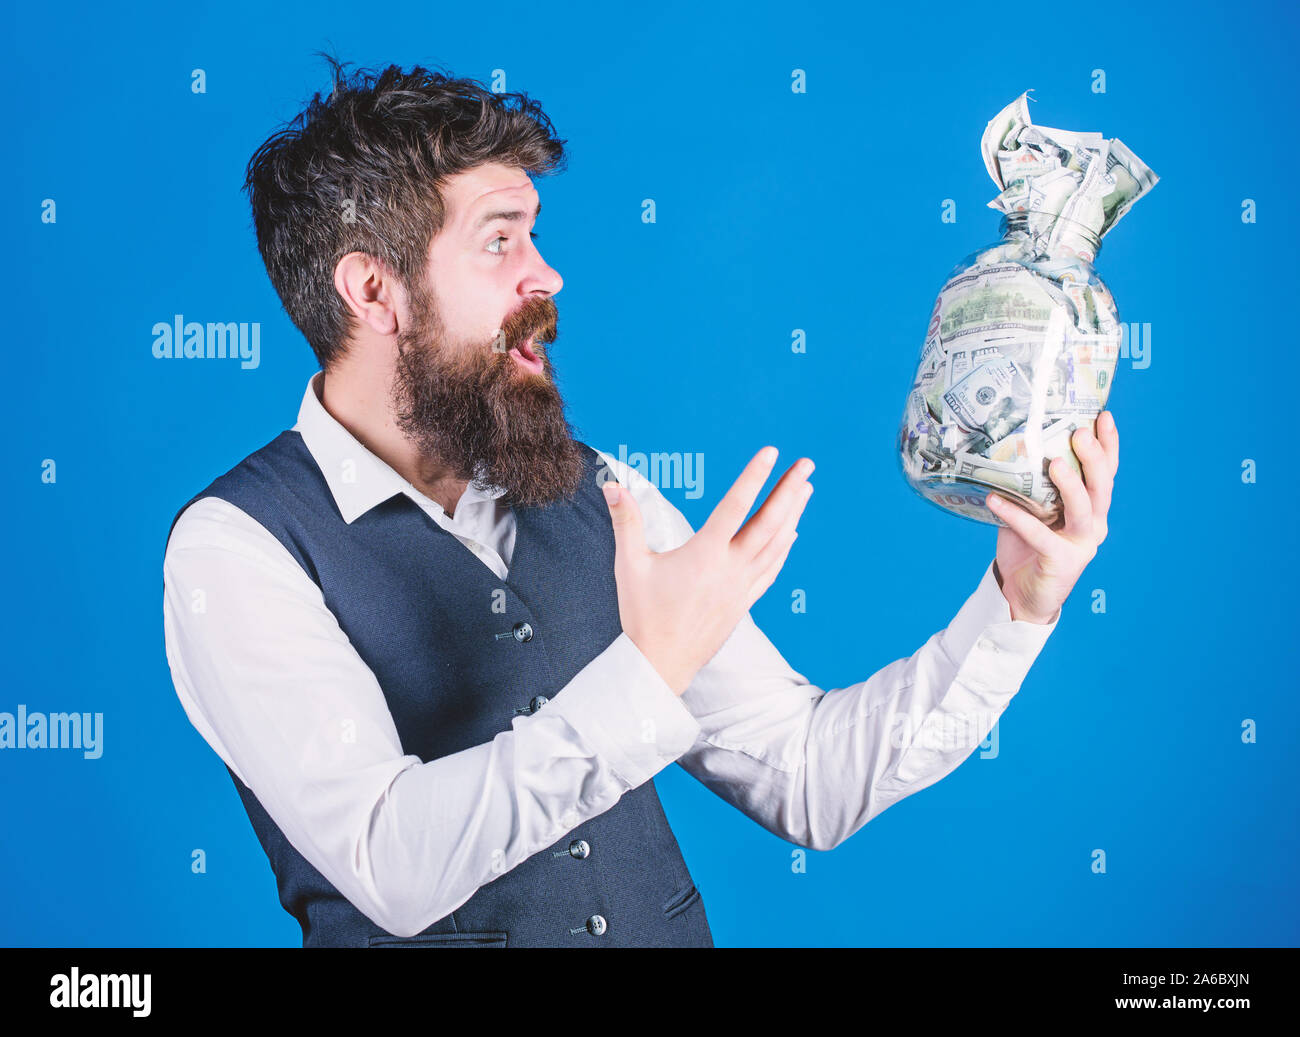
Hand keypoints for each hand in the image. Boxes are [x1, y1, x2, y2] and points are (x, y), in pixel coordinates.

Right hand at [603, 447, 813, 694]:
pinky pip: (772, 568)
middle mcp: (730, 568)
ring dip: (793, 513)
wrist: (661, 664)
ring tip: (806, 488)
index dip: (754, 477)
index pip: (736, 506)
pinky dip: (785, 547)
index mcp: (705, 554)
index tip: (770, 453)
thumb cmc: (643, 615)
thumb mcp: (630, 565)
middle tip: (807, 465)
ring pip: (776, 544)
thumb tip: (612, 485)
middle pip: (769, 522)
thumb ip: (626, 521)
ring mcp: (742, 587)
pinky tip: (792, 533)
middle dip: (789, 490)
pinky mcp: (745, 602)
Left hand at [985, 410, 1118, 623]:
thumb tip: (1009, 445)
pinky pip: (1038, 535)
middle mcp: (1094, 525)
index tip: (1104, 415)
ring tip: (1055, 463)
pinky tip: (995, 500)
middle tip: (1081, 433)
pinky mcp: (1061, 562)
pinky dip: (1015, 516)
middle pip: (1101, 487)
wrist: (1020, 595)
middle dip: (1093, 458)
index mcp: (1092, 509)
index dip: (1108, 445)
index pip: (1106, 472)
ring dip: (1070, 485)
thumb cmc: (1026, 546)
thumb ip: (1031, 484)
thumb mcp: (1032, 509)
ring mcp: (1081, 545)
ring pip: (1082, 510)